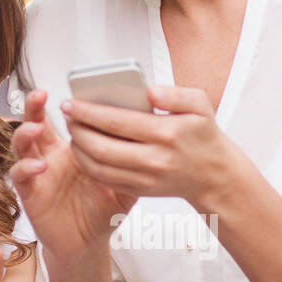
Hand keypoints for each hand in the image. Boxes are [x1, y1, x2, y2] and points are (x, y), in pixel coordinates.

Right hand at [10, 88, 136, 265]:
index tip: (74, 93)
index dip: (64, 105)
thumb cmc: (101, 210)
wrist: (87, 244)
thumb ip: (131, 163)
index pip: (62, 120)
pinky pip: (20, 176)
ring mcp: (37, 173)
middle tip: (39, 94)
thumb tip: (151, 140)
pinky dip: (25, 168)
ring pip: (22, 146)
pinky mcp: (29, 193)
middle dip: (33, 107)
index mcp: (71, 149)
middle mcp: (50, 157)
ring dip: (24, 133)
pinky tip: (39, 166)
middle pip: (35, 123)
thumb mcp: (122, 184)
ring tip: (34, 127)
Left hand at [60, 83, 234, 206]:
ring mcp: (146, 178)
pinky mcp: (140, 190)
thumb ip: (174, 94)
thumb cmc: (202, 135)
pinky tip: (83, 149)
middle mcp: (155, 159)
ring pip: (99, 167)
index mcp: (167, 133)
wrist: (214, 175)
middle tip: (67, 114)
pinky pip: (105, 180)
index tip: (71, 102)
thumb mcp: (200, 104)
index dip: (88, 112)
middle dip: (78, 130)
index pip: (117, 121)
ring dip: (79, 148)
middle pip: (102, 147)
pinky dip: (88, 165)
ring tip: (72, 130)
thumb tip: (148, 91)